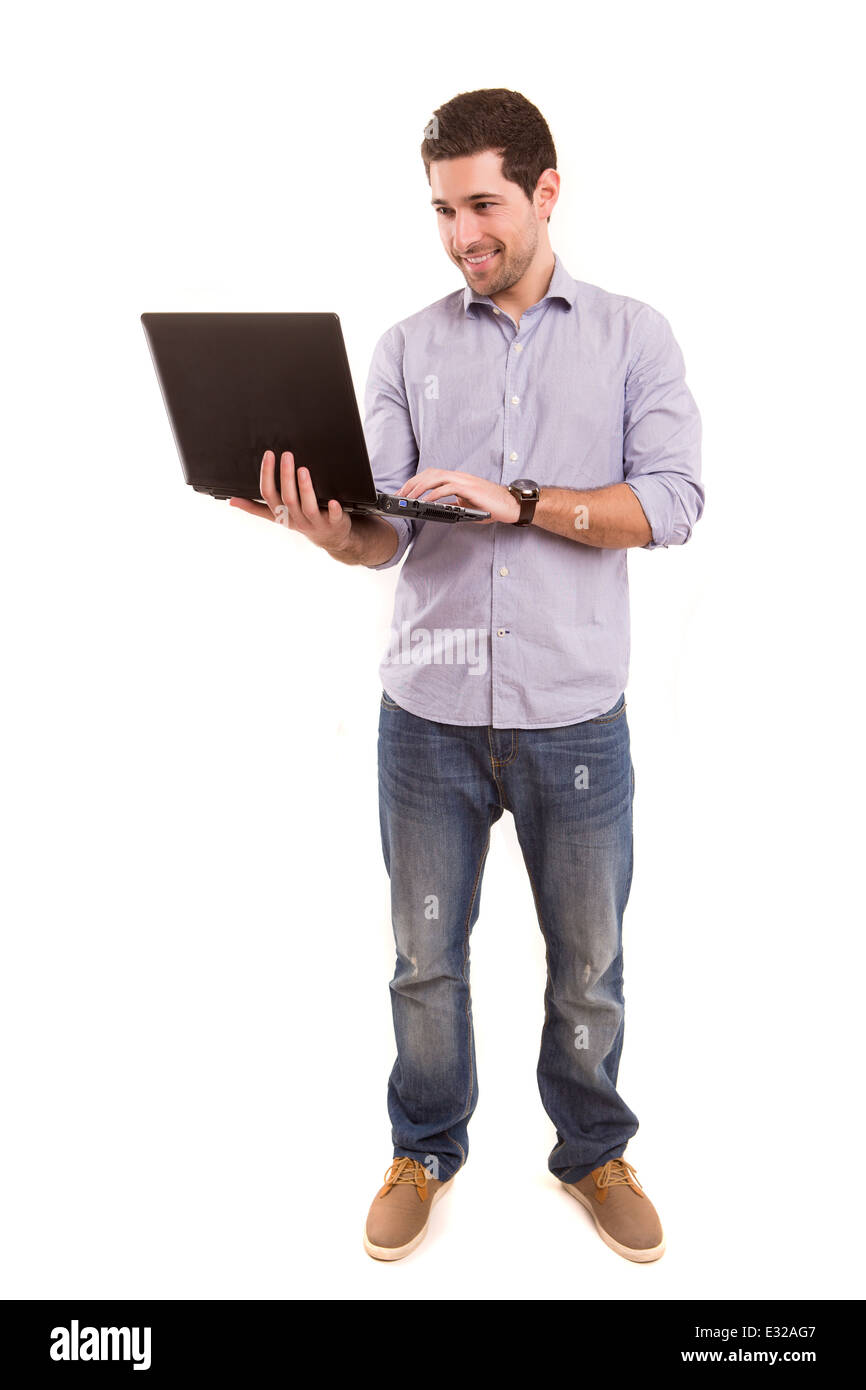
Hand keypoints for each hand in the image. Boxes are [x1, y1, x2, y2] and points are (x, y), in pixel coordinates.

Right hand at [228, 450, 352, 553]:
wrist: (330, 538)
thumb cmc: (302, 521)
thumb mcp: (277, 516)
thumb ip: (256, 508)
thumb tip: (232, 501)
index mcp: (281, 513)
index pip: (268, 494)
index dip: (267, 474)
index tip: (269, 454)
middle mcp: (296, 518)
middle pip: (287, 498)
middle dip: (286, 476)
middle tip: (287, 455)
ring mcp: (315, 522)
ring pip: (307, 506)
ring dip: (305, 488)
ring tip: (303, 469)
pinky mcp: (334, 524)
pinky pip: (333, 517)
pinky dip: (334, 510)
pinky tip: (334, 501)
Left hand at [397, 469, 519, 523]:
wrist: (511, 504)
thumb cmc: (492, 505)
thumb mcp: (467, 505)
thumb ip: (453, 504)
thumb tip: (439, 511)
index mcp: (457, 478)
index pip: (431, 475)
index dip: (415, 482)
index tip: (404, 493)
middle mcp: (458, 476)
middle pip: (429, 474)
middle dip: (412, 484)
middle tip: (400, 495)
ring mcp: (464, 480)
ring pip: (435, 478)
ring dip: (419, 488)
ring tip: (408, 498)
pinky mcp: (469, 488)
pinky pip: (447, 488)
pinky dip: (434, 494)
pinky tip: (425, 502)